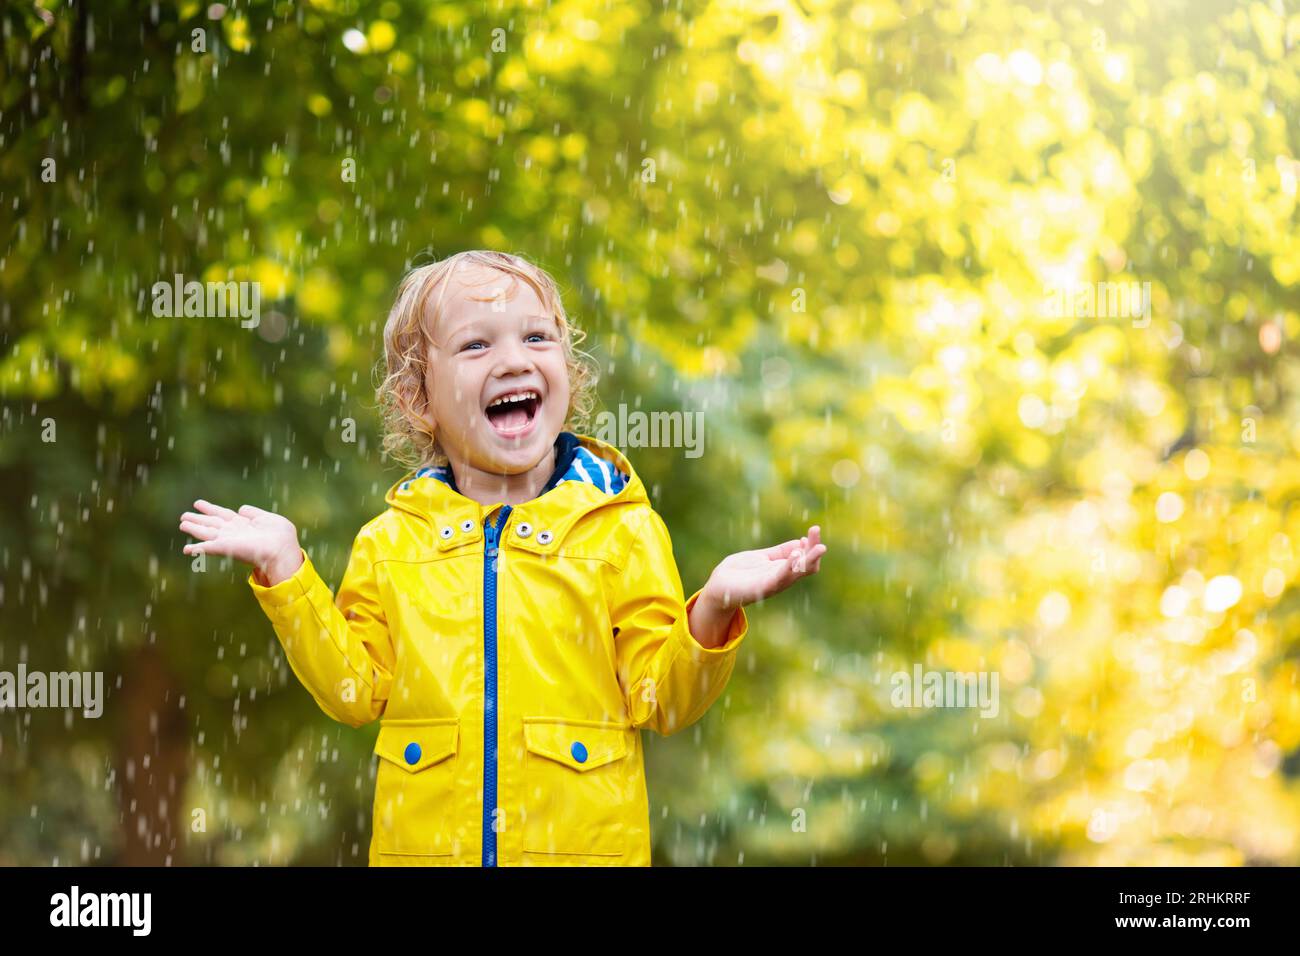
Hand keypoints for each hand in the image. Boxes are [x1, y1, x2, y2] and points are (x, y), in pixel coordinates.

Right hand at [178, 500, 302, 585]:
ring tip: (182, 524)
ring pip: (206, 533)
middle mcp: (234, 532)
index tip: (198, 503)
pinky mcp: (224, 547)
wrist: (281, 550)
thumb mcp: (268, 518)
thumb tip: (240, 509)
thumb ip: (253, 512)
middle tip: (183, 516)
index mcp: (243, 524)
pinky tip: (186, 549)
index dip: (211, 509)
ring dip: (194, 528)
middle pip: (212, 523)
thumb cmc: (280, 536)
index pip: (223, 515)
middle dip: (198, 520)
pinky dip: (196, 549)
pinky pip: (207, 548)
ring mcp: (228, 540)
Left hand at [702, 525, 825, 611]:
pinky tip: (795, 555)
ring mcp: (773, 584)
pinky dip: (788, 567)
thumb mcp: (763, 557)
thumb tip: (801, 542)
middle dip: (815, 552)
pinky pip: (779, 578)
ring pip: (797, 573)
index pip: (805, 558)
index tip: (813, 530)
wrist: (718, 587)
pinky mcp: (761, 588)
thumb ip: (780, 552)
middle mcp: (782, 578)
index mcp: (783, 570)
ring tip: (819, 548)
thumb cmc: (740, 572)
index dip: (812, 545)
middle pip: (807, 567)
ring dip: (809, 560)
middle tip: (821, 536)